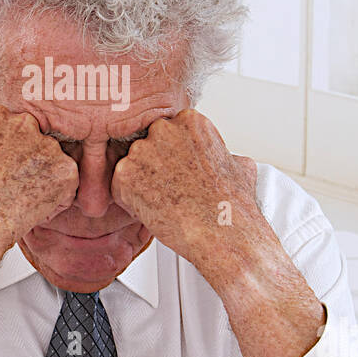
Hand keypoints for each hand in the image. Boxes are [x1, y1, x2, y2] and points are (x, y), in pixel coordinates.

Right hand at [0, 103, 78, 248]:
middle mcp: (24, 123)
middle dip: (29, 162)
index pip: (11, 128)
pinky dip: (56, 200)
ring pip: (53, 163)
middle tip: (13, 185)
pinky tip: (34, 209)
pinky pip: (68, 185)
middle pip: (35, 141)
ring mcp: (48, 146)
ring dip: (44, 180)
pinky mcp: (66, 171)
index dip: (7, 151)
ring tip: (22, 199)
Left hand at [111, 108, 324, 356]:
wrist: (224, 235)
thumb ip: (221, 153)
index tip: (180, 174)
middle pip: (145, 144)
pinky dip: (130, 202)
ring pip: (130, 165)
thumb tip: (229, 158)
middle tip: (170, 191)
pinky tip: (154, 211)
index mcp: (191, 121)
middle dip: (153, 167)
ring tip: (166, 203)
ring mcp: (143, 150)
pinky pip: (118, 187)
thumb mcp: (239, 166)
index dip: (171, 156)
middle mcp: (164, 128)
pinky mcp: (125, 175)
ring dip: (140, 184)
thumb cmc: (233, 207)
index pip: (166, 132)